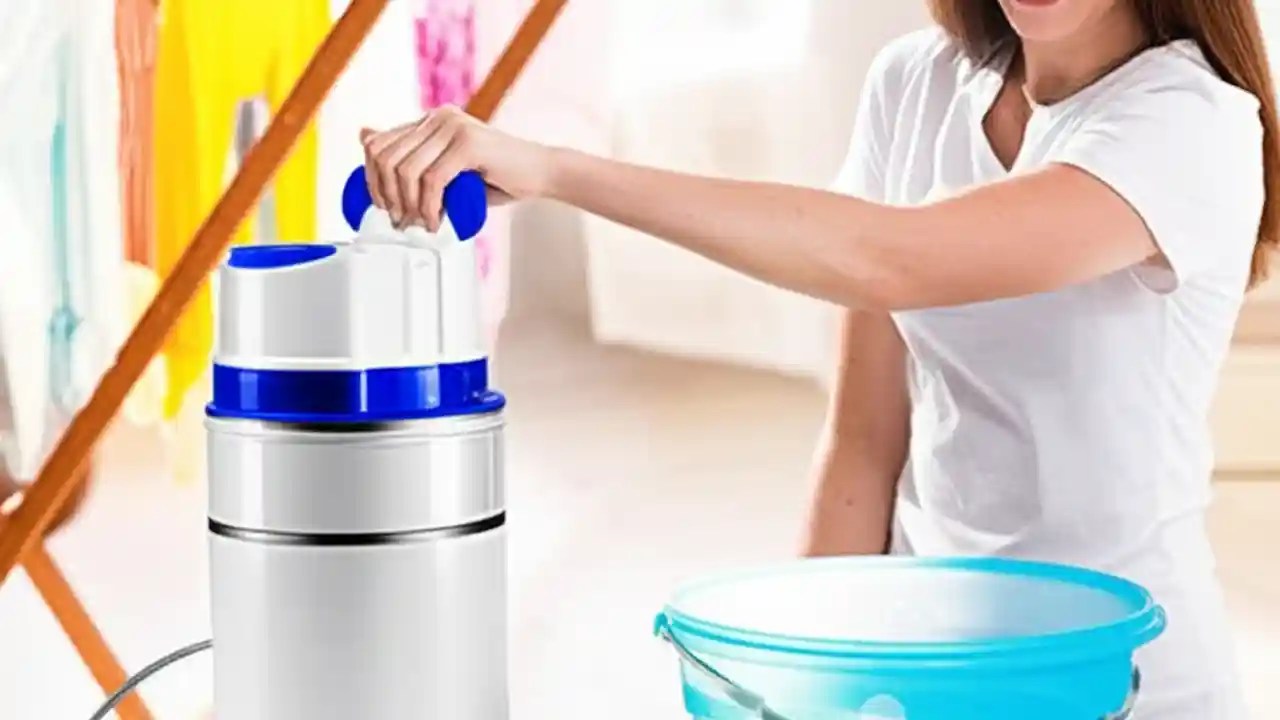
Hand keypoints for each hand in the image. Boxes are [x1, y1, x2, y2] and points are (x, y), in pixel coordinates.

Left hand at [360, 106, 552, 229]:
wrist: (541, 173)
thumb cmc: (498, 176)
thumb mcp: (449, 172)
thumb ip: (419, 166)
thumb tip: (372, 151)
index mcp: (430, 120)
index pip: (378, 143)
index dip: (371, 178)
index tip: (382, 206)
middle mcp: (438, 117)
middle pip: (386, 157)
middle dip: (386, 196)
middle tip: (400, 221)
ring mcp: (453, 127)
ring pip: (406, 170)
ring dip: (408, 206)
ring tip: (419, 224)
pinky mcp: (468, 144)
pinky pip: (433, 180)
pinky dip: (429, 207)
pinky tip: (436, 220)